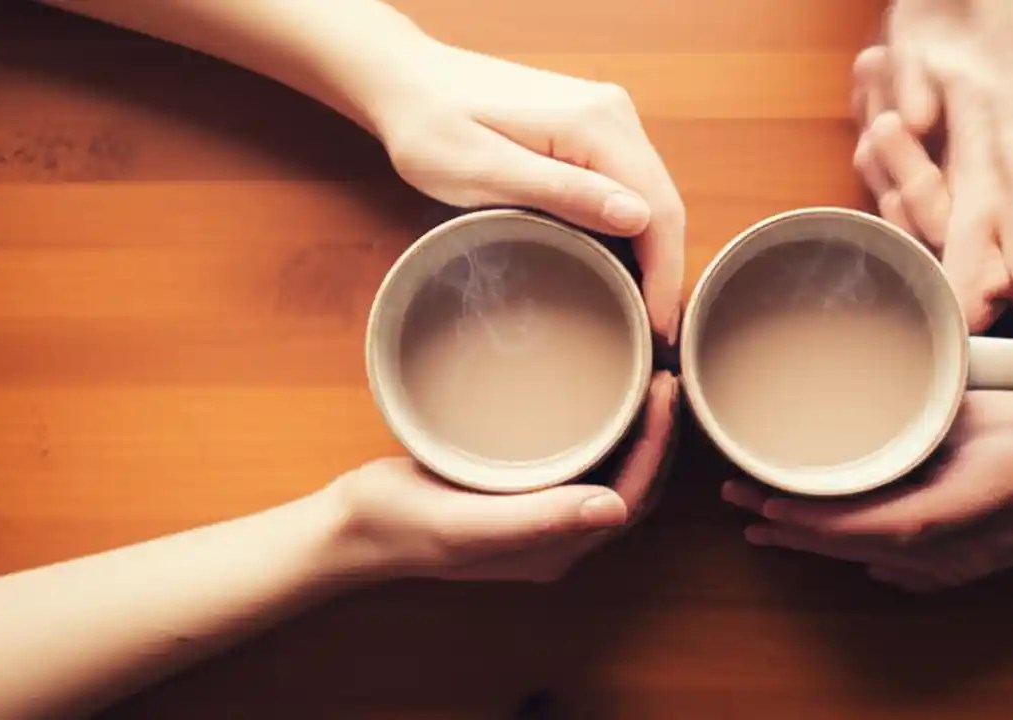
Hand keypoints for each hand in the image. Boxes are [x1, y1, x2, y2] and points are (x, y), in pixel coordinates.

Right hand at [325, 372, 677, 581]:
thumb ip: (535, 520)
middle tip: (664, 374)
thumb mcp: (463, 523)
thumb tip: (614, 508)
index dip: (657, 445)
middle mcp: (556, 538)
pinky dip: (608, 434)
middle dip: (658, 436)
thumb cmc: (397, 523)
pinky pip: (583, 466)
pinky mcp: (521, 497)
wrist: (347, 528)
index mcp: (553, 549)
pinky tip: (605, 399)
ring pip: (613, 475)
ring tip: (647, 380)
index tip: (664, 389)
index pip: (631, 497)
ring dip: (637, 434)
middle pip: (633, 487)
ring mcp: (539, 518)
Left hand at [370, 39, 684, 342]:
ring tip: (644, 307)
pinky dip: (632, 226)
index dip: (665, 274)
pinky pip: (627, 182)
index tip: (658, 328)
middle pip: (663, 201)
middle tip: (657, 332)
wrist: (404, 81)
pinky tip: (623, 262)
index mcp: (595, 122)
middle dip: (666, 268)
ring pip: (649, 194)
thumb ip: (564, 193)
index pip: (658, 207)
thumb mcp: (487, 171)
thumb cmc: (429, 127)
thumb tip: (640, 218)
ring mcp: (604, 116)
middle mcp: (613, 113)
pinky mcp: (589, 126)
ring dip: (653, 250)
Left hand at [722, 391, 1012, 592]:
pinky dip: (871, 556)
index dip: (811, 520)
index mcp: (965, 505)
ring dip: (823, 544)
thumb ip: (934, 418)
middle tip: (739, 504)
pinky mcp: (982, 554)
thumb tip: (872, 409)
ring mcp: (974, 556)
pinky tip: (849, 554)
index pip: (868, 523)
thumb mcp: (993, 410)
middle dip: (795, 530)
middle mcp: (964, 543)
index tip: (761, 501)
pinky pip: (914, 567)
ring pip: (880, 559)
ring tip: (769, 526)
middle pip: (861, 548)